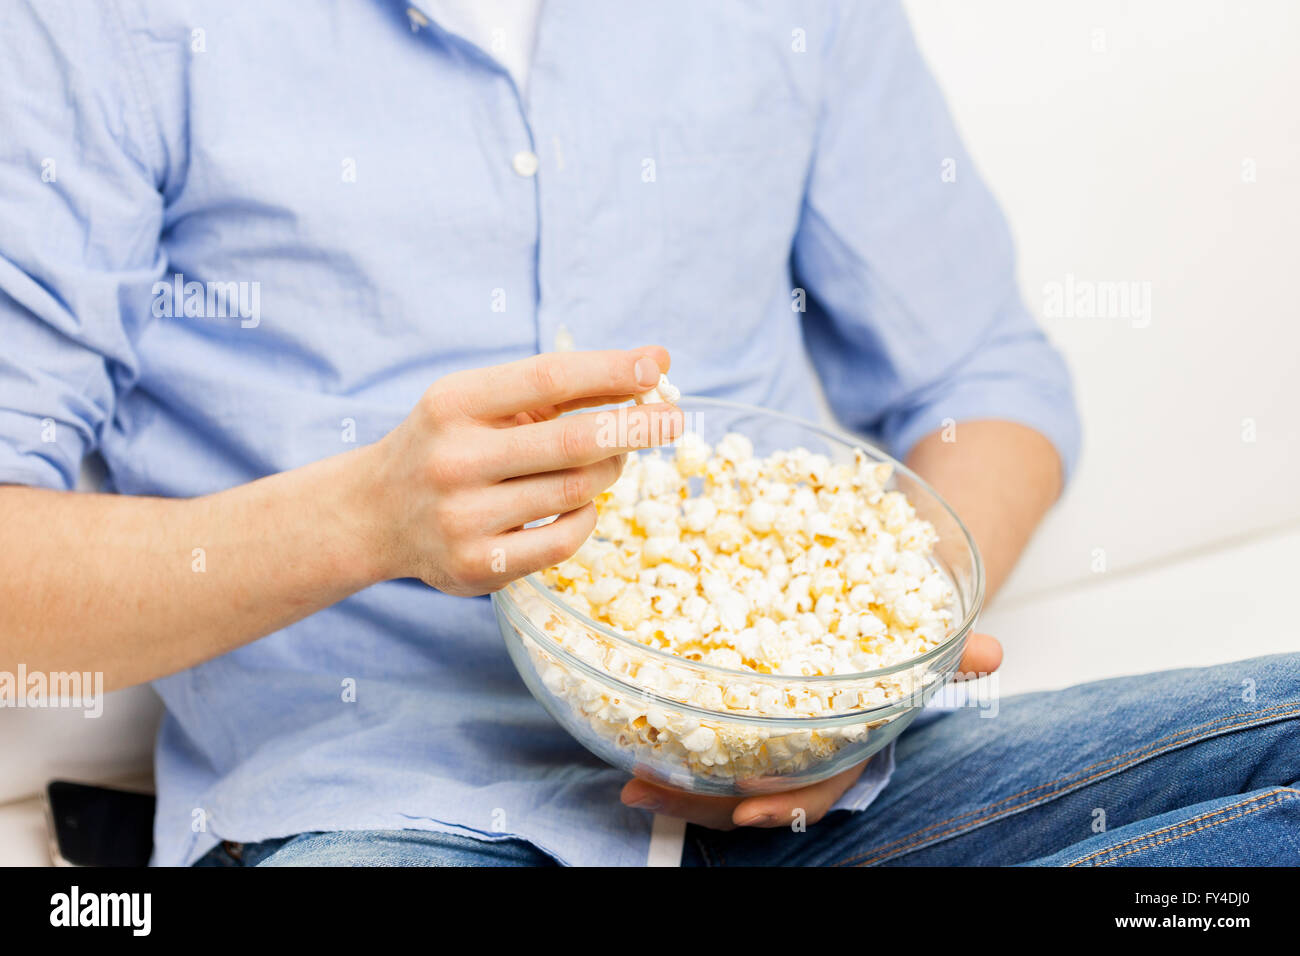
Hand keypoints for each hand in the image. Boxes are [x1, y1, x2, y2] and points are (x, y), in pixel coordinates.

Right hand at [365, 347, 681, 593]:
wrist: (375, 513)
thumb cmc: (450, 443)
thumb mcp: (486, 402)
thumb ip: (565, 384)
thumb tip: (657, 361)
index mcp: (455, 403)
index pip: (549, 378)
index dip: (611, 371)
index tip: (658, 367)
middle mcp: (455, 459)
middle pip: (573, 441)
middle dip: (636, 427)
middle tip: (673, 420)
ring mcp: (464, 517)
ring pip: (576, 491)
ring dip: (608, 472)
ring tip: (610, 460)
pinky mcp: (478, 565)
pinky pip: (565, 540)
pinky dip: (586, 517)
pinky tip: (579, 504)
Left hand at [619, 633, 1002, 828]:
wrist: (871, 632)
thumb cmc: (891, 650)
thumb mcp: (916, 651)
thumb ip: (948, 657)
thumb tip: (992, 651)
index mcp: (842, 748)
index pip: (816, 789)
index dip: (786, 801)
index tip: (751, 807)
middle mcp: (799, 755)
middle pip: (749, 795)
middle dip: (703, 803)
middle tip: (651, 793)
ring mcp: (763, 744)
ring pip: (717, 779)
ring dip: (674, 785)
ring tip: (630, 781)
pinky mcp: (731, 721)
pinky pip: (698, 745)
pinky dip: (667, 749)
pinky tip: (625, 741)